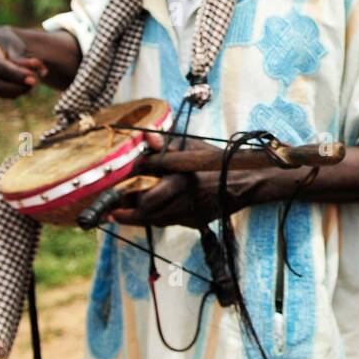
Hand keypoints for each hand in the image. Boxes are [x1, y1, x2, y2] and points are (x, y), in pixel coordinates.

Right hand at [0, 26, 47, 97]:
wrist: (0, 44)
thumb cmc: (10, 42)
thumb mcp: (17, 45)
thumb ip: (24, 60)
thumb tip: (40, 72)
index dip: (16, 73)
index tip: (33, 78)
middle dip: (16, 84)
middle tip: (35, 82)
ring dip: (17, 89)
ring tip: (33, 83)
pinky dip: (13, 93)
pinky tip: (26, 87)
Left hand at [106, 133, 276, 226]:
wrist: (246, 183)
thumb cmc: (218, 162)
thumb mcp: (194, 148)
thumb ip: (168, 146)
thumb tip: (146, 136)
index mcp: (183, 172)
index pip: (149, 174)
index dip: (129, 178)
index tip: (114, 186)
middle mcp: (186, 194)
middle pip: (147, 207)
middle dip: (127, 212)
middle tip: (112, 212)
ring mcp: (191, 211)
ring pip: (156, 219)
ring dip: (138, 219)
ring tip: (122, 215)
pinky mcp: (196, 221)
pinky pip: (170, 222)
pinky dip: (157, 219)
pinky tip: (150, 215)